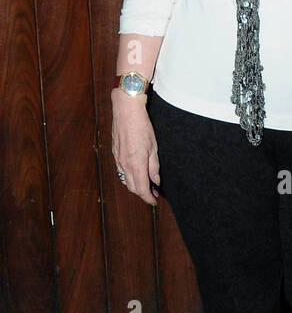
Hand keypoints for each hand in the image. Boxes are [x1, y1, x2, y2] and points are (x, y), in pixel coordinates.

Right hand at [111, 91, 160, 205]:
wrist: (126, 111)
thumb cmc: (142, 126)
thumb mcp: (154, 147)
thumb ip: (154, 167)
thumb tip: (155, 182)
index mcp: (136, 164)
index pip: (141, 189)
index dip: (148, 198)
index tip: (155, 201)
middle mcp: (124, 165)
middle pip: (132, 187)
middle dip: (143, 193)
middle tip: (154, 193)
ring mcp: (118, 159)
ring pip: (126, 180)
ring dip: (136, 186)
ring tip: (147, 185)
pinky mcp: (115, 154)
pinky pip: (121, 171)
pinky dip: (129, 177)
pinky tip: (137, 173)